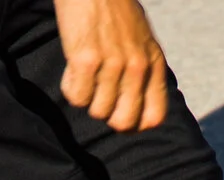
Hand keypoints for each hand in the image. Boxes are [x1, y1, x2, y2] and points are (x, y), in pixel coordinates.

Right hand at [53, 0, 168, 131]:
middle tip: (98, 94)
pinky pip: (76, 97)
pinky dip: (70, 86)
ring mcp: (112, 64)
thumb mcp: (141, 39)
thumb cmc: (114, 8)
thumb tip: (133, 107)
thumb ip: (143, 70)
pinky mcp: (85, 60)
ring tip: (85, 71)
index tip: (119, 114)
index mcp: (153, 63)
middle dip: (107, 115)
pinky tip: (72, 66)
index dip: (134, 124)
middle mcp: (136, 67)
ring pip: (96, 111)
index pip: (153, 117)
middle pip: (123, 122)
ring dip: (86, 96)